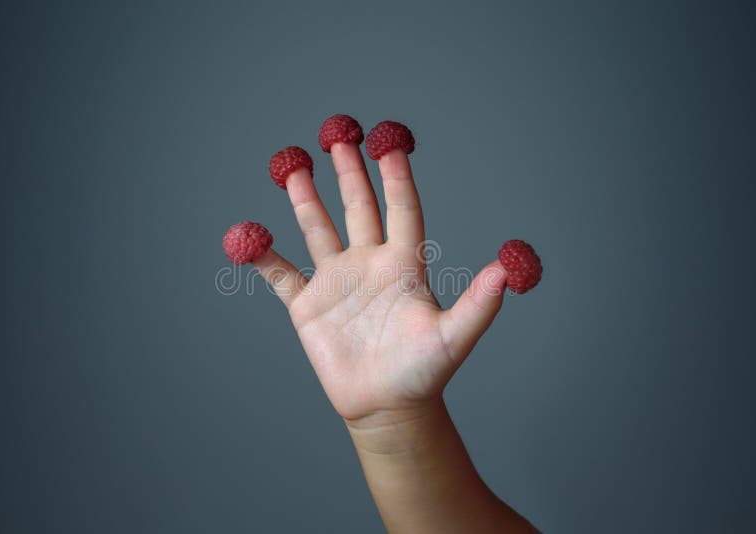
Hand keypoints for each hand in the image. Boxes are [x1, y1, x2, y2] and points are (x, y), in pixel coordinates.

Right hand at [252, 140, 507, 422]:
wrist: (386, 407)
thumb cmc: (423, 374)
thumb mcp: (453, 338)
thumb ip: (479, 304)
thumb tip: (508, 269)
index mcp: (403, 265)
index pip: (401, 210)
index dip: (396, 177)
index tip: (390, 143)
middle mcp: (369, 264)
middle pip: (358, 207)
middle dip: (348, 172)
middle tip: (338, 133)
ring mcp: (336, 282)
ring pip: (318, 229)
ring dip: (304, 198)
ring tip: (293, 165)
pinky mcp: (308, 306)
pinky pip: (281, 274)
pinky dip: (263, 255)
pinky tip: (247, 234)